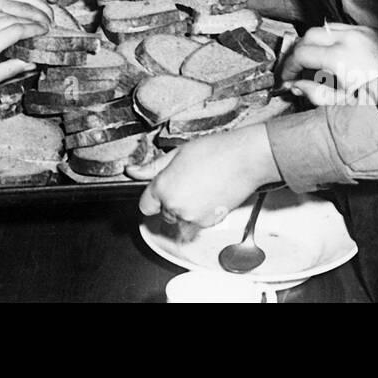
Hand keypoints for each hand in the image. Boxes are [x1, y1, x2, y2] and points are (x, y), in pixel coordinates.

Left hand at [0, 5, 44, 110]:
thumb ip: (7, 69)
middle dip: (30, 16)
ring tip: (26, 12)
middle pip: (10, 15)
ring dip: (14, 8)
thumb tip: (29, 63)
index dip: (35, 28)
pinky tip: (0, 8)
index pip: (18, 29)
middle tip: (43, 19)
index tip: (46, 29)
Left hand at [127, 125, 279, 236]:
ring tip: (199, 188)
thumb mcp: (177, 153)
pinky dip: (200, 215)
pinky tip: (209, 196)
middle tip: (187, 181)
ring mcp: (193, 217)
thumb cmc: (215, 152)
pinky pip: (196, 225)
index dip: (153, 196)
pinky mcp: (209, 223)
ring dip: (185, 210)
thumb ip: (152, 167)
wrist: (245, 159)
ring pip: (180, 221)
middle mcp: (175, 206)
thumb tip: (133, 172)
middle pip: (164, 213)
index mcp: (164, 188)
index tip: (161, 189)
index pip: (145, 205)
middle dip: (171, 200)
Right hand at [283, 23, 377, 105]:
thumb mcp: (344, 104)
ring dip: (315, 42)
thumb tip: (295, 85)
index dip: (289, 66)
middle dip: (298, 50)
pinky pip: (344, 28)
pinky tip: (334, 54)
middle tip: (295, 68)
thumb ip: (314, 93)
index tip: (286, 77)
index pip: (301, 53)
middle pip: (310, 35)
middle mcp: (350, 38)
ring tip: (313, 61)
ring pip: (326, 27)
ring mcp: (363, 32)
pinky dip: (333, 38)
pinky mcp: (373, 32)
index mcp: (340, 57)